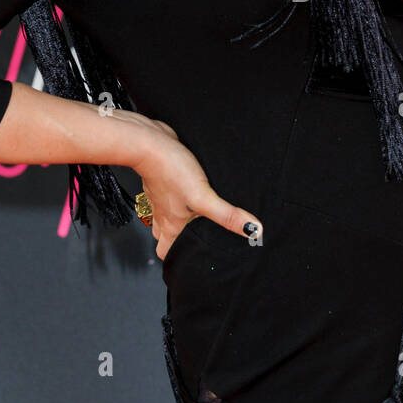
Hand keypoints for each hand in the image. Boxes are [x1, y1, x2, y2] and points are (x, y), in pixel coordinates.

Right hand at [132, 116, 262, 260]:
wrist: (150, 141)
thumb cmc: (169, 171)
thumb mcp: (203, 197)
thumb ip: (227, 215)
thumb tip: (252, 230)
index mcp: (169, 225)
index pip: (165, 252)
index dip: (176, 259)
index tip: (189, 260)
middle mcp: (162, 214)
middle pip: (164, 235)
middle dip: (177, 240)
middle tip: (197, 238)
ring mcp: (161, 196)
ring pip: (165, 214)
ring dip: (177, 217)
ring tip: (197, 216)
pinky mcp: (164, 179)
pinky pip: (169, 194)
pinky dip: (178, 196)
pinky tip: (193, 188)